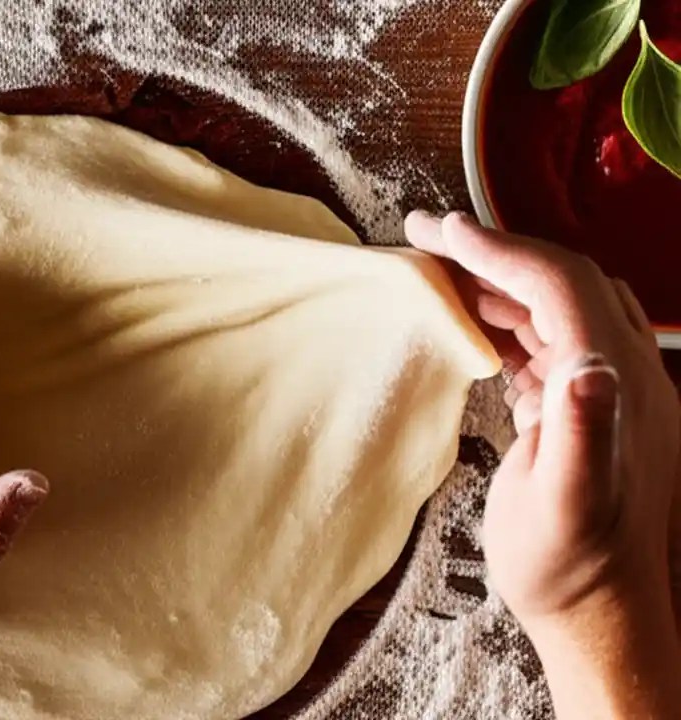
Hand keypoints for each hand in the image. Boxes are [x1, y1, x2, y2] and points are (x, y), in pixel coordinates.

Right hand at [406, 211, 679, 717]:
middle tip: (422, 235)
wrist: (595, 613)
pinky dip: (502, 320)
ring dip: (494, 281)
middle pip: (556, 281)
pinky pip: (542, 341)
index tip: (436, 231)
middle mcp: (617, 372)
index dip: (499, 250)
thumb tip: (590, 367)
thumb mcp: (571, 503)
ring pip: (549, 306)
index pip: (558, 284)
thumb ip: (582, 431)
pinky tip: (467, 325)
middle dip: (491, 250)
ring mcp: (600, 391)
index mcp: (615, 379)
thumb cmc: (570, 564)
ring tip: (432, 272)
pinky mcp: (577, 411)